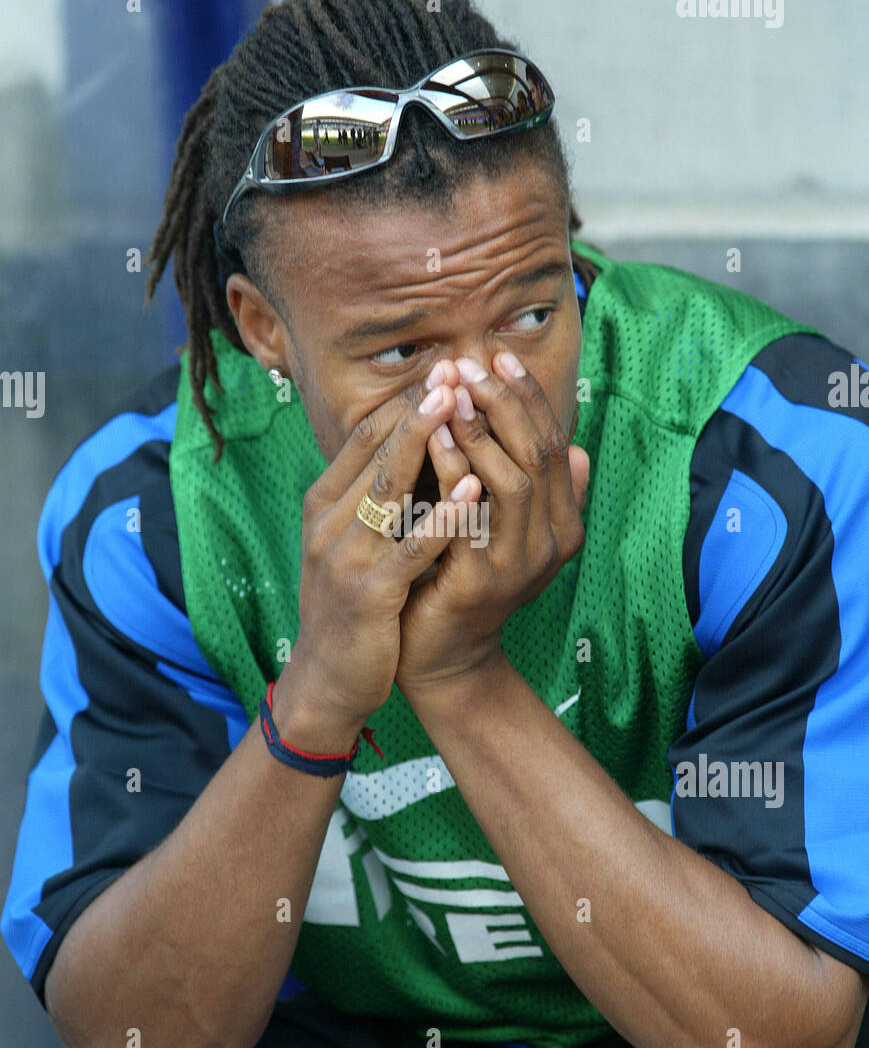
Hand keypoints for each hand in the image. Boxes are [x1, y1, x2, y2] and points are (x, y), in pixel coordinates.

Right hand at [274, 375, 469, 734]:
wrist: (328, 681)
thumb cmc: (354, 607)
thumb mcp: (357, 542)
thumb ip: (382, 497)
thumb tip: (424, 448)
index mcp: (325, 505)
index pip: (364, 437)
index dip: (405, 401)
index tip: (444, 369)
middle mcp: (329, 522)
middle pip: (374, 451)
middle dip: (417, 407)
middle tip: (453, 366)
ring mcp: (346, 557)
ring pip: (388, 487)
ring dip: (424, 443)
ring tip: (457, 404)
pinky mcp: (370, 594)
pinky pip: (411, 546)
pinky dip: (442, 513)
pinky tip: (473, 486)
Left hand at [394, 353, 588, 700]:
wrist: (438, 654)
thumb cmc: (462, 579)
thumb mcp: (503, 526)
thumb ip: (532, 488)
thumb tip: (580, 450)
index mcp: (563, 524)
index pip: (553, 444)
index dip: (527, 398)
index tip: (496, 356)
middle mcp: (553, 542)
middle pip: (539, 453)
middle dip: (503, 401)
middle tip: (470, 362)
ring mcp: (521, 562)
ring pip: (513, 478)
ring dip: (481, 427)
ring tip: (450, 388)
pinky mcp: (484, 578)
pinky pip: (471, 511)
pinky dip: (454, 467)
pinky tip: (432, 434)